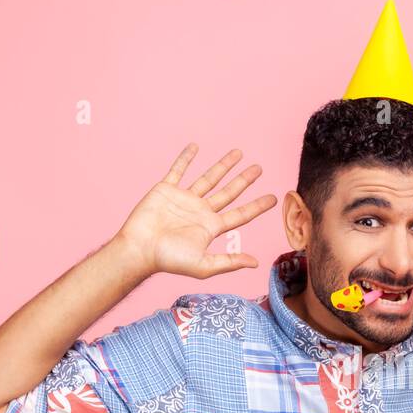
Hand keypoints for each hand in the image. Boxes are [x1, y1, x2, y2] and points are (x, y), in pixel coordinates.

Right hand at [117, 142, 277, 278]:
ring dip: (222, 166)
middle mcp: (200, 211)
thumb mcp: (204, 265)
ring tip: (238, 153)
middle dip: (244, 180)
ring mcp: (184, 199)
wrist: (139, 249)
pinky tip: (195, 146)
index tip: (274, 198)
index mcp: (211, 227)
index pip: (240, 214)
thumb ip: (229, 262)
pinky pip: (178, 169)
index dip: (257, 206)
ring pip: (208, 178)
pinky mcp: (166, 190)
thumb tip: (255, 263)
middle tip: (258, 168)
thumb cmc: (169, 260)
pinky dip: (186, 158)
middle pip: (228, 192)